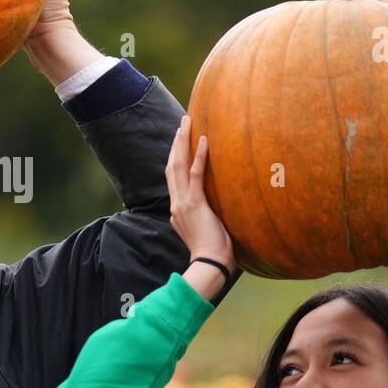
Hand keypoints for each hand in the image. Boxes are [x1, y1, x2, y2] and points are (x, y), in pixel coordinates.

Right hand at [166, 115, 234, 270]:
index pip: (174, 177)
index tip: (181, 140)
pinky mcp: (194, 204)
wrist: (210, 264)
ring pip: (178, 166)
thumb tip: (215, 209)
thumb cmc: (214, 252)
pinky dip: (199, 156)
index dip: (176, 157)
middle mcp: (176, 203)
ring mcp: (183, 203)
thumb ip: (205, 216)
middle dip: (176, 143)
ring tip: (187, 123)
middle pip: (172, 166)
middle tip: (182, 123)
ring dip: (182, 142)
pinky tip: (204, 140)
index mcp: (177, 209)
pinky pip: (195, 175)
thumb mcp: (205, 230)